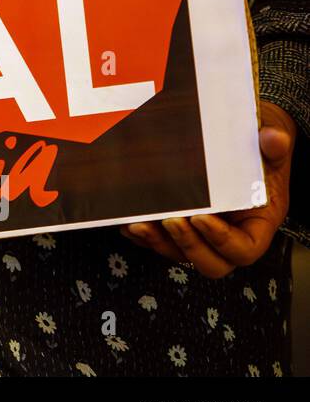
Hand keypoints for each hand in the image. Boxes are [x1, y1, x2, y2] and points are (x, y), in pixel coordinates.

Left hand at [121, 101, 295, 277]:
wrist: (240, 138)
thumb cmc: (254, 147)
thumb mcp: (268, 142)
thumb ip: (274, 145)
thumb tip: (274, 139)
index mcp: (256, 223)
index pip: (244, 250)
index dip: (223, 242)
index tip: (201, 218)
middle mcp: (228, 234)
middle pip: (211, 263)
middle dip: (188, 246)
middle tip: (170, 221)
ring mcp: (201, 233)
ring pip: (180, 254)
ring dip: (158, 242)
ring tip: (138, 224)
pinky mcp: (178, 225)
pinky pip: (159, 241)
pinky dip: (142, 236)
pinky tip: (127, 223)